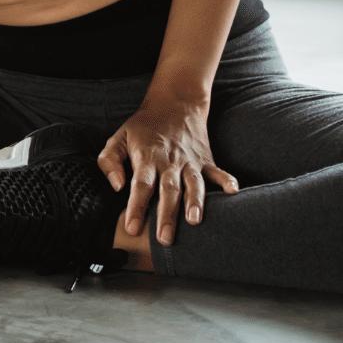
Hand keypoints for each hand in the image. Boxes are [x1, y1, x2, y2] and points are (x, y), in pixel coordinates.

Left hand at [97, 97, 240, 246]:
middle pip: (168, 191)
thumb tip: (116, 186)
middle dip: (166, 215)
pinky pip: (218, 172)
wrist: (175, 104)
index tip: (132, 228)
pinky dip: (227, 181)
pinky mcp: (206, 161)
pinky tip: (233, 192)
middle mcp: (170, 163)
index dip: (135, 207)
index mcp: (147, 159)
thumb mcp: (118, 138)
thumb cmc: (143, 127)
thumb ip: (110, 161)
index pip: (140, 186)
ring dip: (195, 202)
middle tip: (164, 239)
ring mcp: (190, 162)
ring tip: (195, 221)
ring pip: (193, 184)